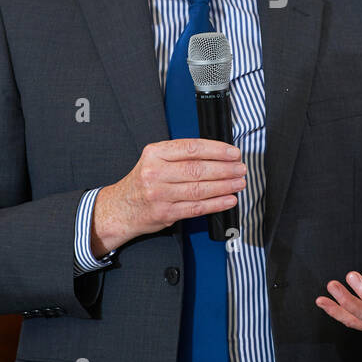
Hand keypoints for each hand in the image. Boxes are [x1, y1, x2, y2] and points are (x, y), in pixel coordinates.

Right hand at [91, 139, 244, 254]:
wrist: (121, 208)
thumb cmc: (144, 182)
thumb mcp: (155, 160)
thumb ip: (180, 155)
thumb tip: (218, 154)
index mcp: (154, 153)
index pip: (191, 148)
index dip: (216, 150)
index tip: (233, 152)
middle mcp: (155, 173)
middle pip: (198, 169)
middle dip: (225, 169)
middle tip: (240, 168)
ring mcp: (160, 195)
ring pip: (199, 189)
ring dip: (224, 186)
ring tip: (239, 183)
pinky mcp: (165, 213)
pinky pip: (196, 208)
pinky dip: (216, 204)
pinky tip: (229, 200)